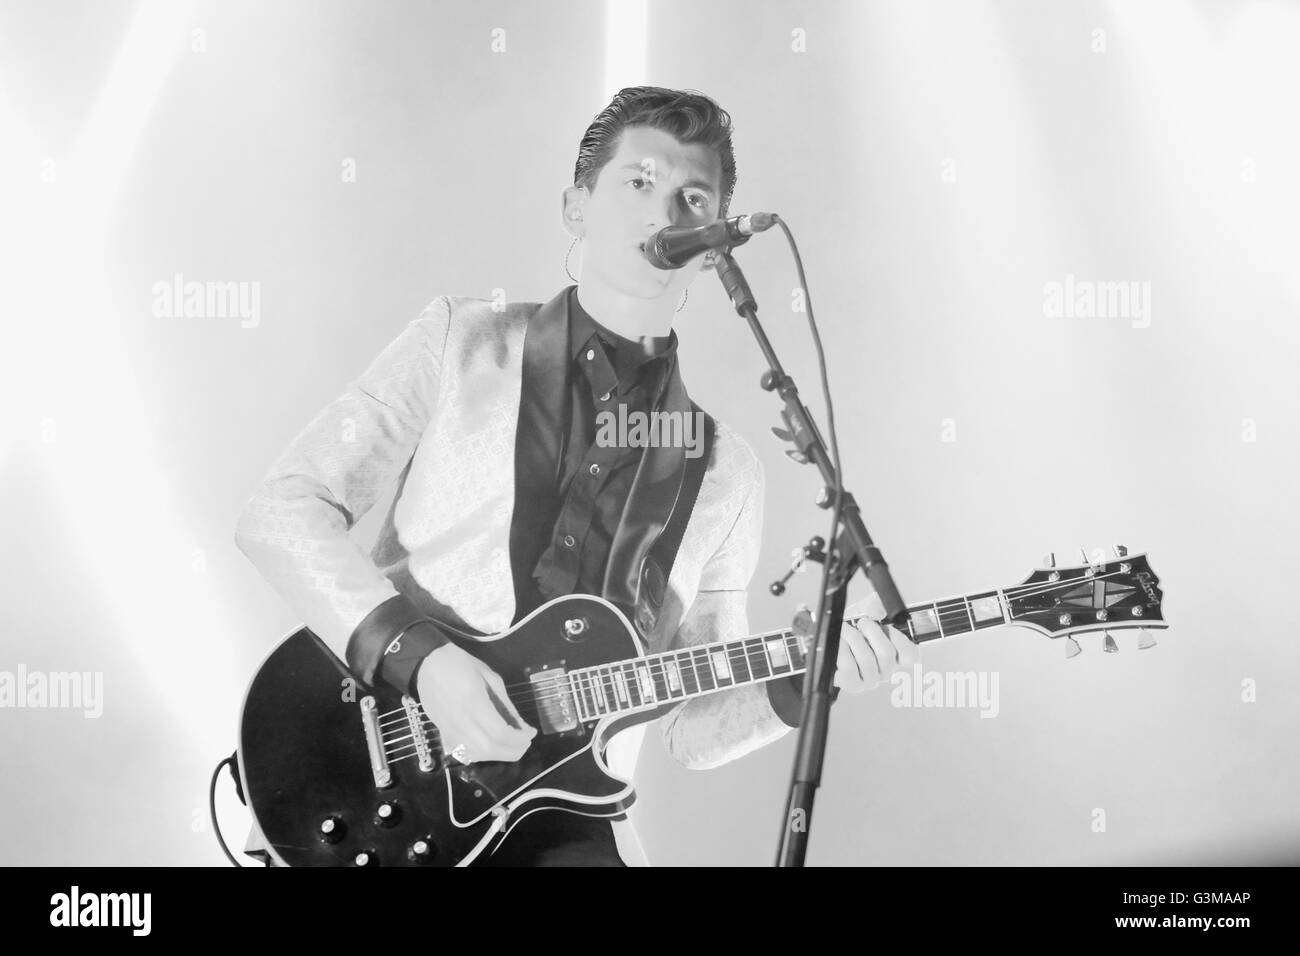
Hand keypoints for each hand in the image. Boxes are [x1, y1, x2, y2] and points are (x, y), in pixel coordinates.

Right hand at [415, 643, 535, 763]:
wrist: (427, 664)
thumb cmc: (461, 665)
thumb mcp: (490, 677)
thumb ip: (505, 704)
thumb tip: (520, 726)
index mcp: (474, 703)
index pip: (501, 733)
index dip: (520, 738)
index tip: (531, 732)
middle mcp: (461, 721)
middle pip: (490, 749)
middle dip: (513, 751)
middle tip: (524, 741)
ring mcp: (449, 730)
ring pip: (477, 755)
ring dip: (498, 754)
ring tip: (510, 744)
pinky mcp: (442, 733)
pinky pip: (463, 753)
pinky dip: (480, 755)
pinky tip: (489, 745)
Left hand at [834, 591, 918, 692]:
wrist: (828, 639)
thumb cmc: (851, 627)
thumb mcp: (864, 610)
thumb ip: (875, 605)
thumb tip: (876, 612)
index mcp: (895, 653)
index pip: (911, 655)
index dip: (901, 640)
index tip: (885, 625)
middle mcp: (885, 669)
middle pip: (887, 654)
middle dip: (871, 632)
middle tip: (861, 622)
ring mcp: (870, 679)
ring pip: (867, 660)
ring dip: (853, 639)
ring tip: (845, 630)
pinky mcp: (852, 684)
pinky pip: (849, 667)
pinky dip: (842, 650)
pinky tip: (839, 644)